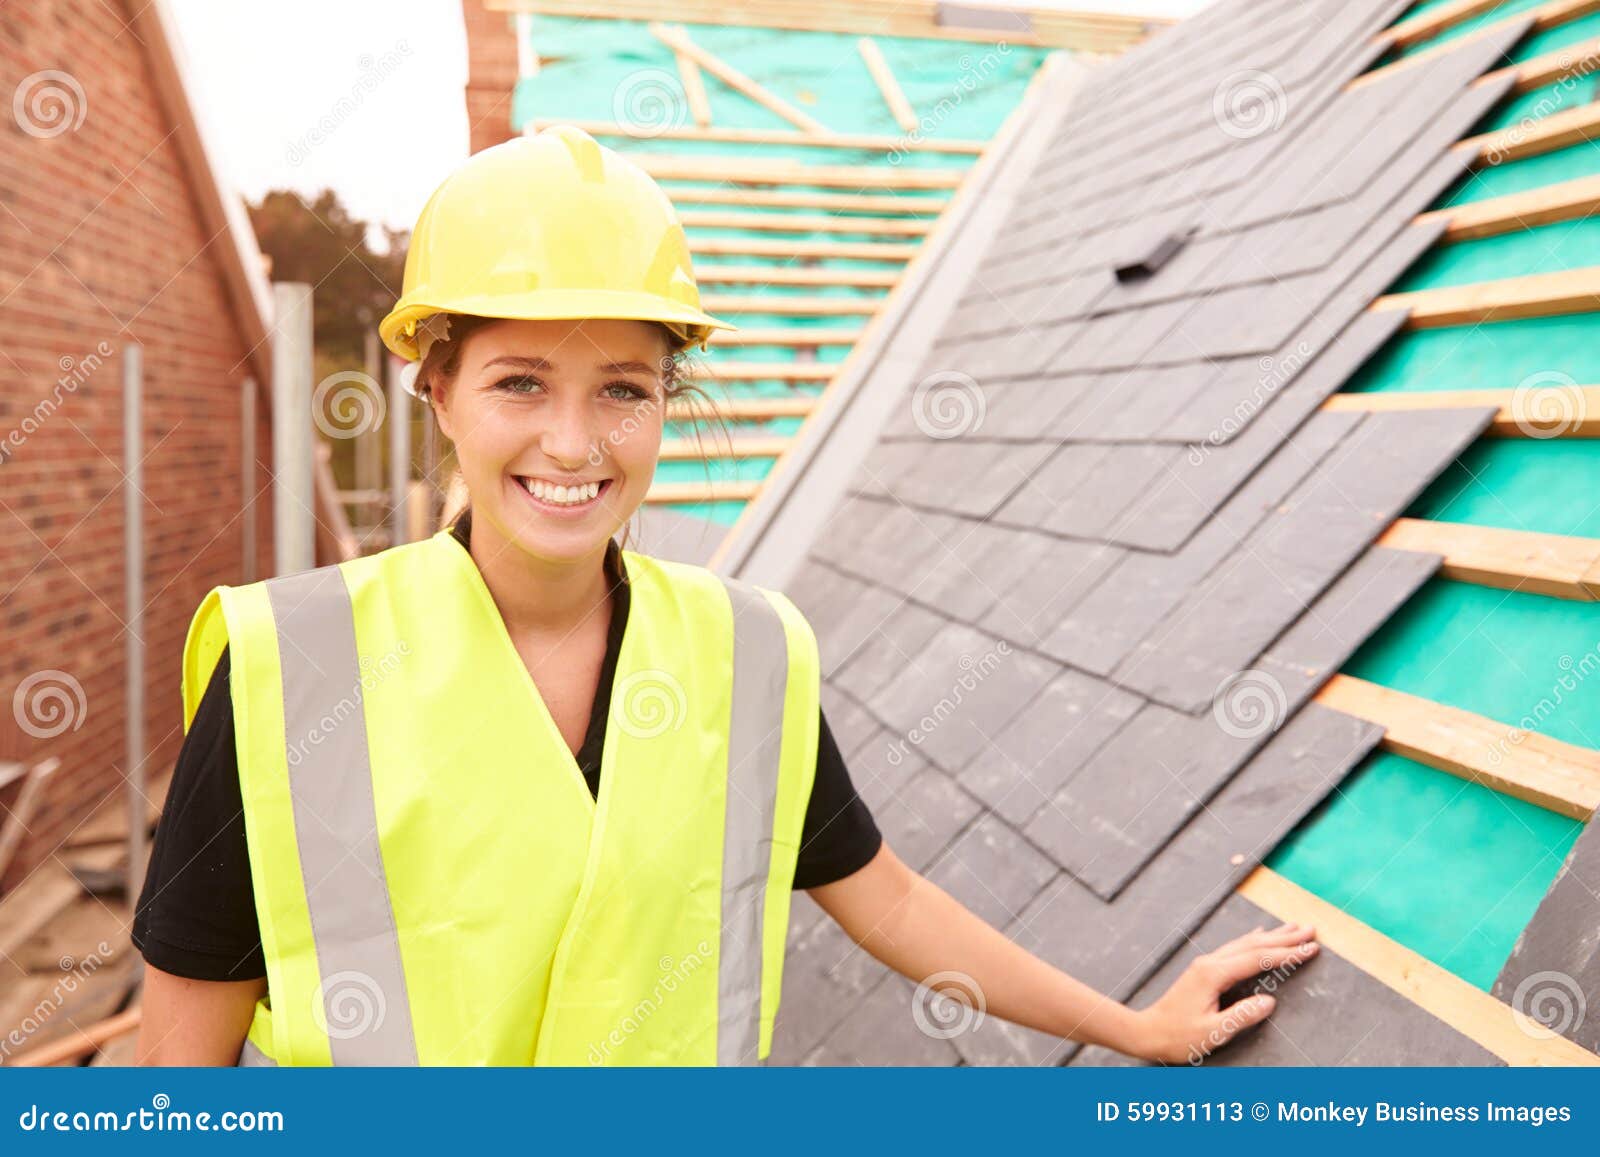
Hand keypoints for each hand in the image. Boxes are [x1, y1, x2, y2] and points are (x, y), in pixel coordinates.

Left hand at [1130, 923, 1318, 1064]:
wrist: (1147, 1031)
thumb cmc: (1178, 1035)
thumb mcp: (1213, 1032)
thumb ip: (1242, 1016)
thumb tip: (1269, 1001)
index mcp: (1214, 974)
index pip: (1258, 959)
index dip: (1286, 954)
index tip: (1311, 948)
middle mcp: (1210, 963)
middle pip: (1253, 945)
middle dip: (1284, 938)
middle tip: (1311, 930)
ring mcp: (1206, 964)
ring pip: (1244, 944)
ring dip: (1271, 936)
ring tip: (1293, 928)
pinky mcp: (1204, 970)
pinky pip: (1234, 949)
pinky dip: (1252, 941)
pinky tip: (1259, 935)